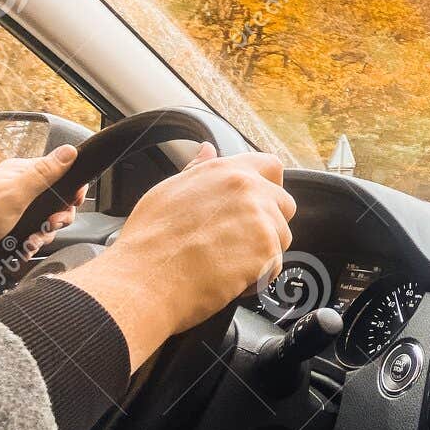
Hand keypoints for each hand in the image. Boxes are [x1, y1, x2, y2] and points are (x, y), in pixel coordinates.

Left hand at [0, 145, 85, 290]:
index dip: (70, 189)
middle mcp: (17, 187)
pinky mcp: (6, 227)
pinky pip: (29, 234)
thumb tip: (70, 151)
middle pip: (55, 200)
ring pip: (43, 220)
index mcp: (21, 173)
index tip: (72, 204)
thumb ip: (44, 173)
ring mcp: (11, 208)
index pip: (59, 173)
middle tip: (49, 227)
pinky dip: (29, 243)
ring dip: (42, 235)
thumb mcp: (15, 193)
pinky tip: (21, 250)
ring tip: (29, 243)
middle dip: (57, 218)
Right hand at [62, 146, 296, 369]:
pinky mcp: (266, 250)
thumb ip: (199, 169)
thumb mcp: (168, 190)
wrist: (146, 280)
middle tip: (235, 244)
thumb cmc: (149, 242)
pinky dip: (256, 279)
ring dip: (261, 254)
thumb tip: (208, 150)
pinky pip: (274, 267)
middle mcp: (247, 189)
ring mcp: (260, 218)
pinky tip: (226, 279)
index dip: (268, 187)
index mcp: (225, 171)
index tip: (257, 205)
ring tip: (224, 263)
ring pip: (281, 238)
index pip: (270, 165)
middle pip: (283, 205)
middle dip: (267, 225)